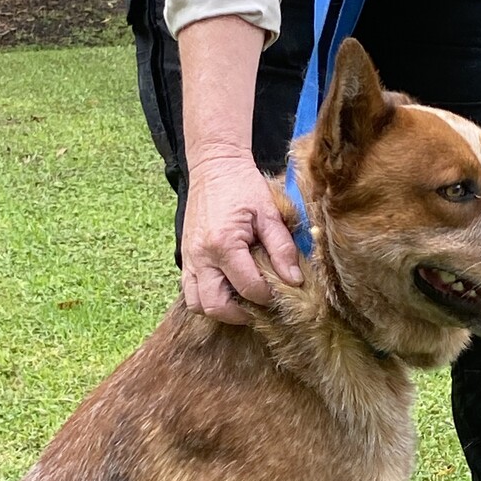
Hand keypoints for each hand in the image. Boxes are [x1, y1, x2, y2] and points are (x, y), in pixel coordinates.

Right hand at [181, 152, 301, 324]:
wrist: (214, 166)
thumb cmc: (244, 187)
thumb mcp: (270, 214)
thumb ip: (283, 249)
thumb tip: (295, 281)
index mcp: (224, 244)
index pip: (248, 288)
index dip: (268, 296)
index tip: (279, 291)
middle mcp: (201, 256)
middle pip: (215, 306)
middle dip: (240, 314)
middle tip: (258, 307)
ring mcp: (189, 259)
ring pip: (197, 304)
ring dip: (219, 309)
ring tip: (240, 302)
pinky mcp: (185, 257)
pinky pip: (189, 291)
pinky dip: (206, 297)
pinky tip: (226, 289)